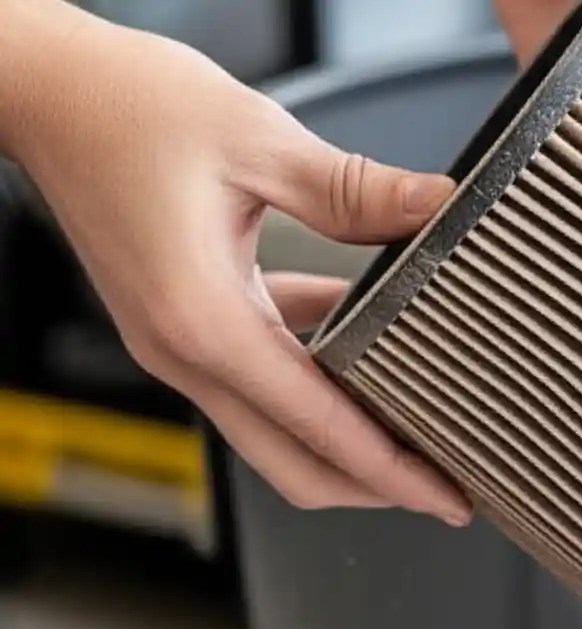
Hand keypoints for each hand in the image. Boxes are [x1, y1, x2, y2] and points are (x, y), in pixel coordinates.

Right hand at [1, 1, 471, 523]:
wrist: (47, 93)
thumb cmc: (125, 108)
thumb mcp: (259, 141)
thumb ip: (354, 190)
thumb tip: (437, 209)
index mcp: (205, 321)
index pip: (318, 428)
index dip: (393, 471)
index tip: (449, 497)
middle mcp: (185, 351)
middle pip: (294, 461)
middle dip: (375, 484)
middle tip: (449, 486)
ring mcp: (178, 343)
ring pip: (277, 427)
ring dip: (347, 436)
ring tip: (421, 423)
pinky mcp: (182, 321)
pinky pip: (261, 372)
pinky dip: (317, 373)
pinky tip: (365, 338)